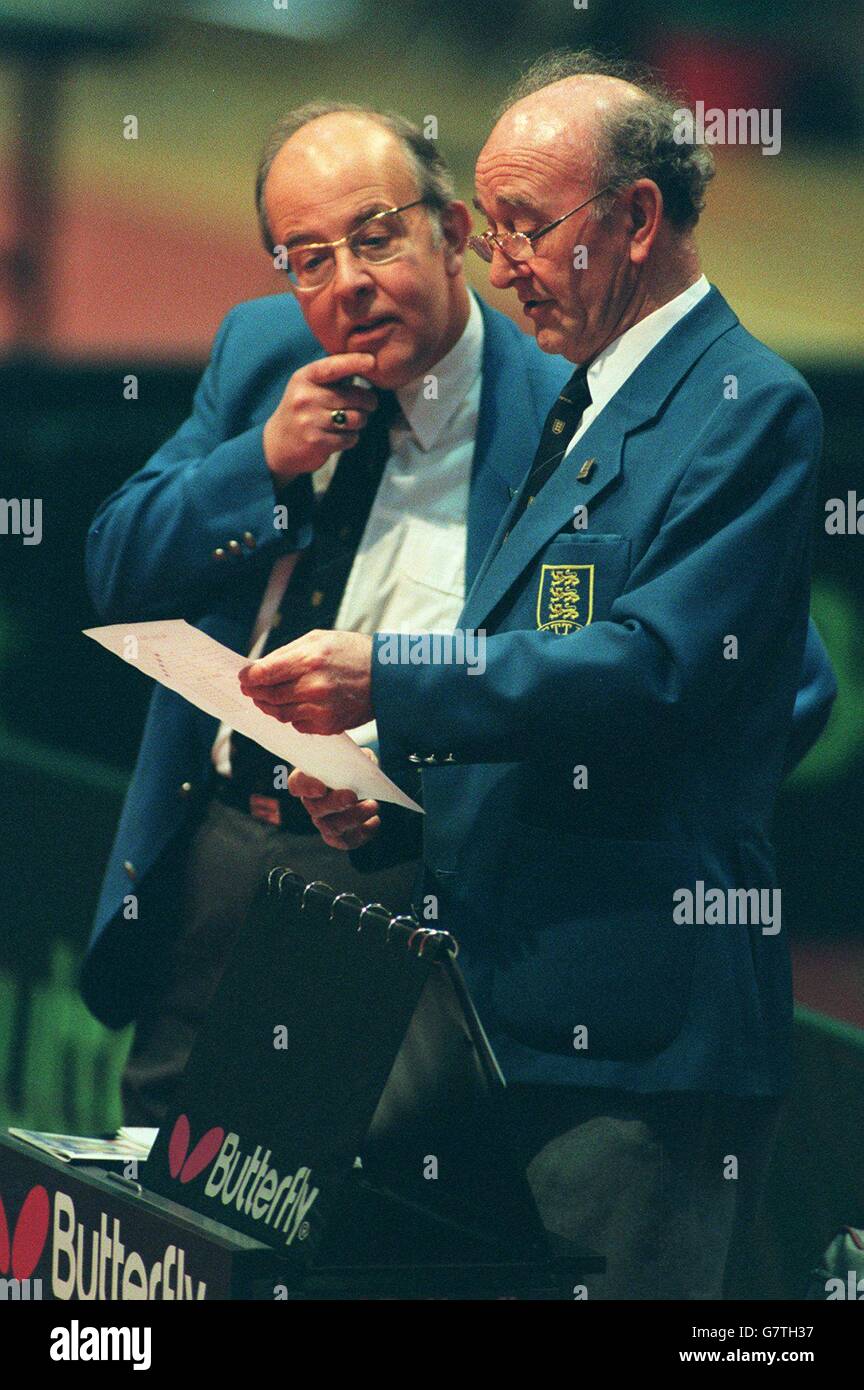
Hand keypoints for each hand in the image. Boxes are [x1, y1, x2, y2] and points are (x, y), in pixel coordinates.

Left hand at [239, 629, 372, 733]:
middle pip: (268, 696)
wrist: (387, 676)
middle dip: (255, 693)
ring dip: (270, 707)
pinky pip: (298, 725)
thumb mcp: (318, 638)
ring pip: (280, 714)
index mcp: (309, 660)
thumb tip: (259, 669)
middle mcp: (313, 686)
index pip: (263, 674)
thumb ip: (286, 653)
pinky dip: (293, 717)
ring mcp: (321, 709)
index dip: (248, 677)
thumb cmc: (351, 652)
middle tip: (251, 690)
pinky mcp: (329, 726)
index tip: (244, 678)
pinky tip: (297, 706)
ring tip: (268, 699)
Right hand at [262, 352, 377, 483]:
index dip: (354, 362)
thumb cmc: (301, 410)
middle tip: (369, 405)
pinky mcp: (317, 442)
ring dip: (360, 421)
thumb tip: (368, 362)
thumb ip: (332, 375)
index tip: (371, 361)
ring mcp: (310, 421)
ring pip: (356, 419)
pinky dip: (351, 438)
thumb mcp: (307, 386)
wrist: (278, 445)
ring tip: (352, 421)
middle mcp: (305, 398)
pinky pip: (350, 438)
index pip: (332, 367)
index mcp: (304, 378)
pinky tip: (340, 435)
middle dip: (369, 402)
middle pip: (354, 397)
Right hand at [287, 748, 380, 849]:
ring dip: (353, 817)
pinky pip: (347, 842)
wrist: (369, 787)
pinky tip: (374, 820)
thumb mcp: (358, 757)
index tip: (320, 788)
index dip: (305, 787)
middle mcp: (314, 803)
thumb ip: (355, 760)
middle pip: (315, 808)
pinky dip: (363, 832)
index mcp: (312, 780)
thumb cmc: (358, 769)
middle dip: (334, 803)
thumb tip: (360, 766)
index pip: (297, 783)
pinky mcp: (341, 838)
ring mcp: (325, 823)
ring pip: (331, 827)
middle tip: (352, 796)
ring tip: (372, 805)